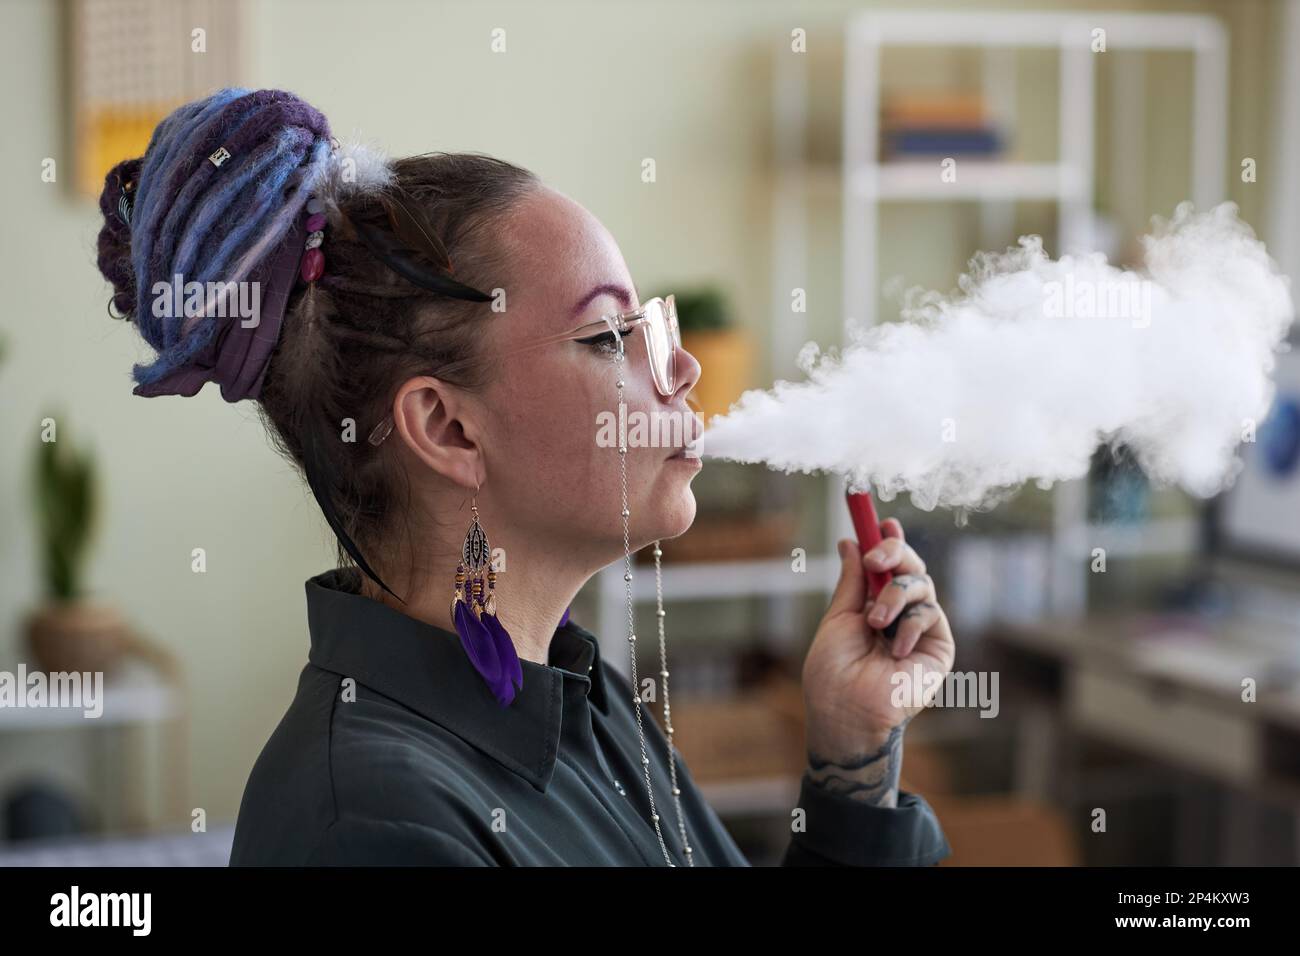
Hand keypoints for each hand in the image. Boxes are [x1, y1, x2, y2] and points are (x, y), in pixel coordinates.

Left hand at [798, 519, 956, 803]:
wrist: (845, 711)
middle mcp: (900, 614)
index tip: (882, 520)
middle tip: (877, 551)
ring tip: (874, 622)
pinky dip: (909, 624)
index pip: (888, 565)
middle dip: (894, 551)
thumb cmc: (832, 673)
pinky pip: (931, 614)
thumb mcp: (838, 617)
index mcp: (874, 605)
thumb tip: (850, 543)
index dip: (888, 540)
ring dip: (894, 595)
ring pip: (921, 583)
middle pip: (910, 566)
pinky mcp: (938, 648)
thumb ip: (852, 581)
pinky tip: (895, 649)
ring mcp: (921, 630)